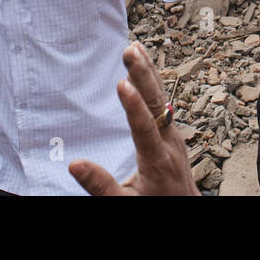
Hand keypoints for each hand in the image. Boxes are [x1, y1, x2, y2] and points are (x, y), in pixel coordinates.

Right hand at [69, 43, 197, 195]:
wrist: (185, 211)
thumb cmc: (155, 207)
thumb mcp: (125, 204)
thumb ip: (101, 186)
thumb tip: (74, 164)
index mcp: (157, 160)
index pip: (144, 127)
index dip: (133, 105)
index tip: (121, 83)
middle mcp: (169, 142)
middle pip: (156, 103)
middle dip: (142, 74)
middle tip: (129, 50)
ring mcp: (173, 135)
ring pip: (161, 97)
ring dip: (148, 71)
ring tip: (135, 48)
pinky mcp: (172, 133)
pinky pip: (162, 101)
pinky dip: (153, 81)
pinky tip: (144, 67)